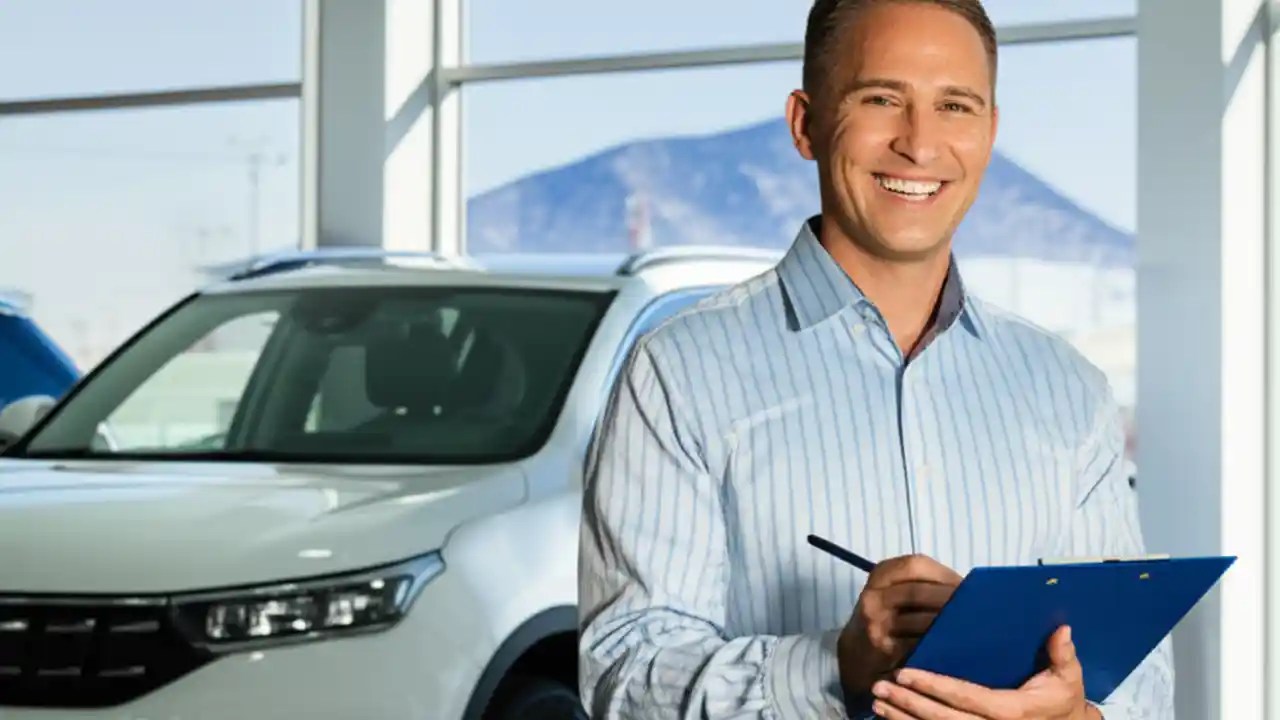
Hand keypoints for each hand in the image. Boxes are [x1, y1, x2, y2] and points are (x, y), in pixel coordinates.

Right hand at [838, 554, 962, 698]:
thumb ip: (926, 583)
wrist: (858, 650)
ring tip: (970, 627)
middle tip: (976, 610)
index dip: (943, 574)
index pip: (914, 565)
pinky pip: (916, 644)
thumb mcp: (897, 590)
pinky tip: (951, 645)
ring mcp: (875, 623)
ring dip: (947, 625)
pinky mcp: (882, 648)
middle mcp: (873, 596)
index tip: (966, 587)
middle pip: (917, 592)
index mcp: (881, 574)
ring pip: (919, 620)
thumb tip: (972, 587)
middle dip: (949, 601)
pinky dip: (936, 644)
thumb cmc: (890, 614)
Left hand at [868, 625, 1098, 719]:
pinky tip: (890, 719)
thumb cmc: (1062, 698)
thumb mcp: (1068, 676)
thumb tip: (1061, 628)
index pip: (970, 699)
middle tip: (880, 687)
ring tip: (877, 703)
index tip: (907, 673)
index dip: (937, 688)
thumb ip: (1062, 654)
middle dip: (910, 704)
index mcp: (1015, 710)